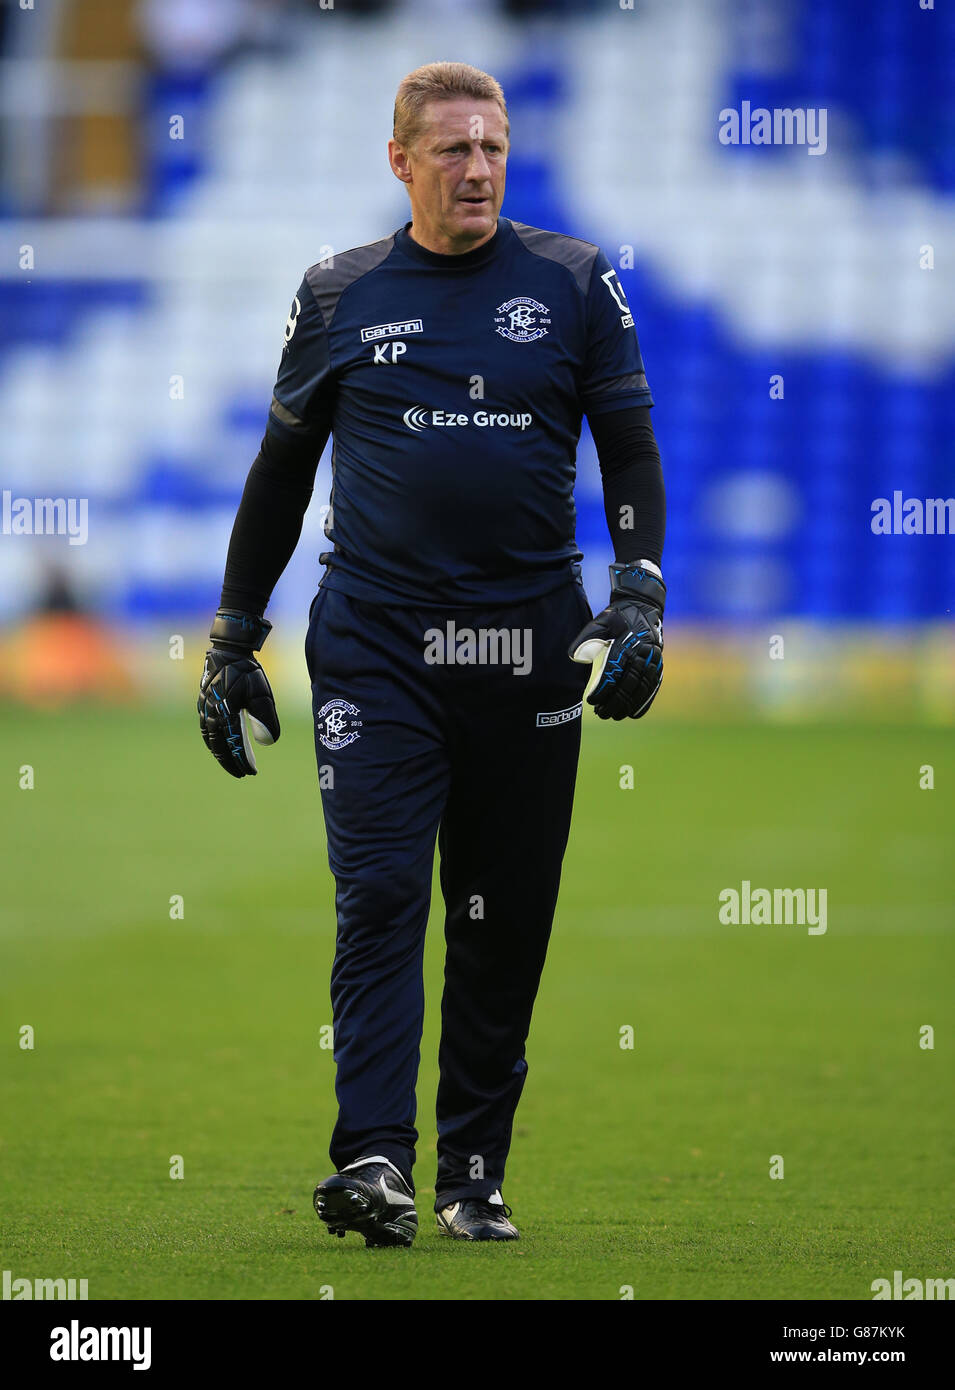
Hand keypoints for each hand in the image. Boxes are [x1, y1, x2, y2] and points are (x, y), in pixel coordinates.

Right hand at [197, 610, 279, 776]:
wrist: (228, 650)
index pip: (233, 745)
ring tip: (231, 761)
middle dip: (230, 761)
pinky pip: (205, 728)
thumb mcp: (262, 694)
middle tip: (241, 773)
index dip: (241, 761)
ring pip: (210, 738)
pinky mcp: (203, 703)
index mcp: (225, 714)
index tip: (250, 772)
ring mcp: (204, 708)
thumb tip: (268, 742)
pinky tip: (221, 743)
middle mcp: (211, 714)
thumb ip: (265, 719)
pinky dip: (212, 740)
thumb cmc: (247, 672)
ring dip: (220, 752)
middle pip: (219, 746)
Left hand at [569, 563, 664, 719]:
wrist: (643, 605)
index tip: (591, 701)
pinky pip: (652, 687)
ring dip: (627, 706)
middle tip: (601, 713)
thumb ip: (586, 638)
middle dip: (613, 703)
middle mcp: (641, 654)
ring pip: (641, 689)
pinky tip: (634, 714)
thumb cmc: (617, 616)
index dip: (602, 690)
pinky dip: (644, 702)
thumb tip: (573, 657)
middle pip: (628, 685)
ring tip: (614, 716)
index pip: (613, 674)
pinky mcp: (658, 664)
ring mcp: (652, 660)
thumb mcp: (600, 621)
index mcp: (625, 645)